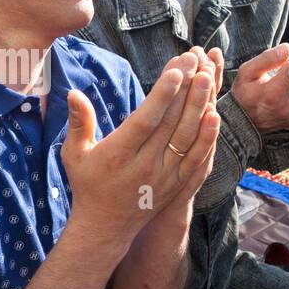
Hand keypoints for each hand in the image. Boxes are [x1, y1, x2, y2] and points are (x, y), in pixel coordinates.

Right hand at [62, 48, 221, 247]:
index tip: (175, 70)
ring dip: (199, 106)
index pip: (146, 120)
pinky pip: (198, 158)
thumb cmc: (88, 184)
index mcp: (118, 155)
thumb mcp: (74, 154)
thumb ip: (79, 122)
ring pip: (188, 138)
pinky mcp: (178, 185)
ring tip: (206, 77)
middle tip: (194, 61)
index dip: (162, 95)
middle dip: (185, 90)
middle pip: (171, 123)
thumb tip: (74, 93)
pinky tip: (214, 113)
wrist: (106, 227)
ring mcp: (165, 177)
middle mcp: (145, 166)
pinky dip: (208, 137)